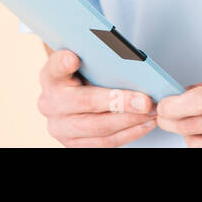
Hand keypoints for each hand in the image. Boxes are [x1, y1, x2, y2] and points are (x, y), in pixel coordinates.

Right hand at [36, 47, 156, 146]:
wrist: (74, 96)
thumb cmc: (87, 73)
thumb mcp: (88, 61)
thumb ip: (100, 58)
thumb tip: (129, 57)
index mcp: (51, 76)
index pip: (55, 67)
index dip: (62, 63)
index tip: (73, 58)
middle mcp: (49, 104)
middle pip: (84, 103)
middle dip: (119, 102)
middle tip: (145, 101)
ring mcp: (59, 128)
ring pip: (97, 128)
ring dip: (129, 121)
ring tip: (151, 112)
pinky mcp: (73, 144)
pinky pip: (104, 144)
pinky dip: (128, 134)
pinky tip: (145, 123)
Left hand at [155, 71, 201, 146]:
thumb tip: (181, 92)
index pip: (198, 102)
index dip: (175, 105)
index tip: (163, 103)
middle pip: (191, 124)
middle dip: (168, 119)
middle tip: (161, 113)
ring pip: (196, 141)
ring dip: (181, 131)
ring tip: (177, 121)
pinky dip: (196, 141)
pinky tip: (196, 132)